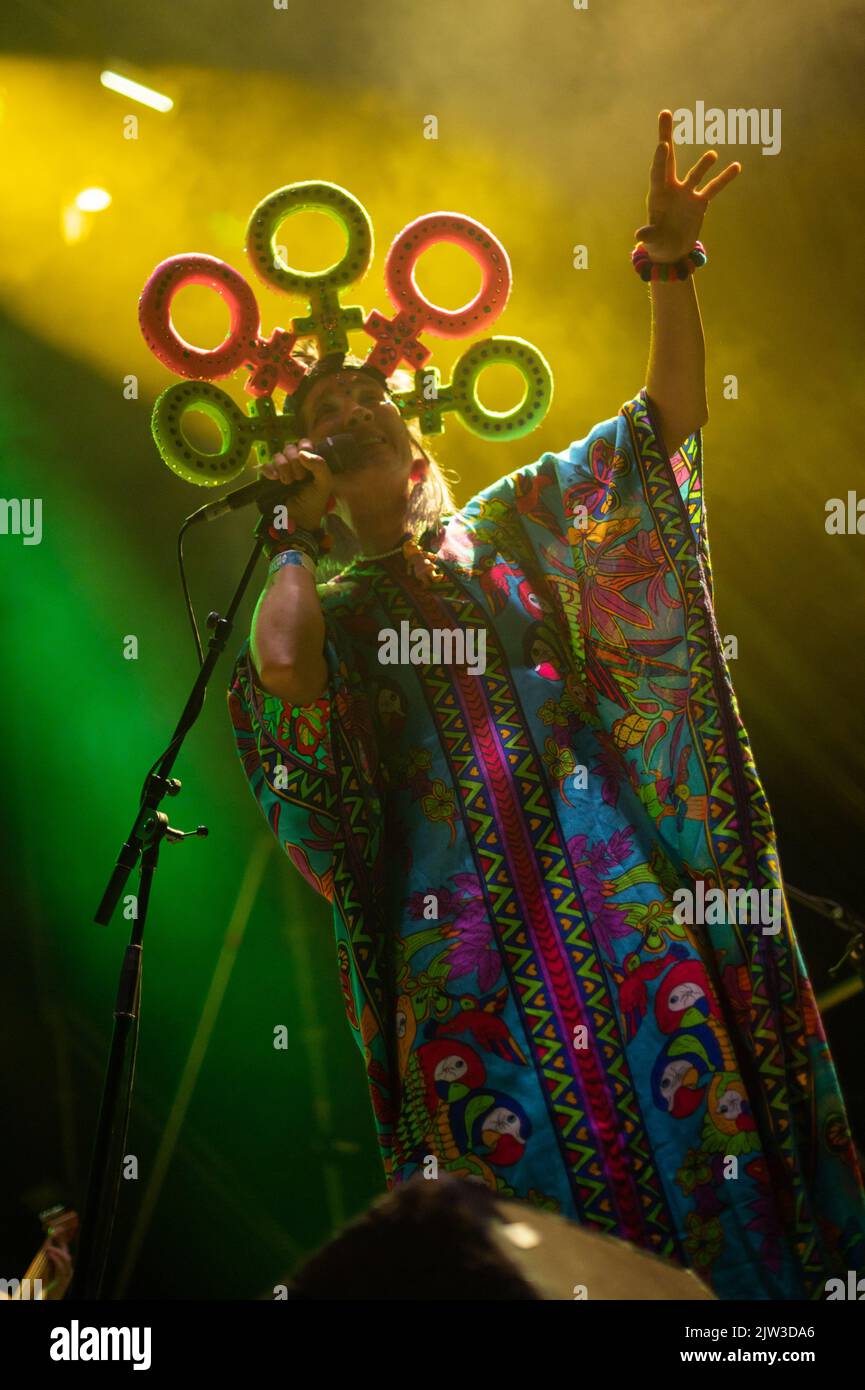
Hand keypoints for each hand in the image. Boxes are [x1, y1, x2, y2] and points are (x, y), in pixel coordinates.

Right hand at [260, 438, 334, 532]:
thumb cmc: (314, 502)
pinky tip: (275, 479)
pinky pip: (266, 465)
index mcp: (310, 461)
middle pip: (290, 447)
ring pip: (278, 455)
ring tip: (288, 483)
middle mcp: (295, 462)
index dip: (304, 448)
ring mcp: (281, 469)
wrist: (299, 519)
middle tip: (299, 478)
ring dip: (284, 468)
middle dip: (295, 462)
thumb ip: (320, 465)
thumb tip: (301, 453)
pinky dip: (270, 470)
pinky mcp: (269, 477)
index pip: (304, 442)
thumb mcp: (324, 484)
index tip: (306, 461)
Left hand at [635, 109, 740, 262]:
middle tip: (665, 113)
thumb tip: (640, 235)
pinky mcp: (700, 202)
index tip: (663, 144)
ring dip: (703, 165)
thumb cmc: (657, 244)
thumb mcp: (652, 241)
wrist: (671, 250)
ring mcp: (686, 193)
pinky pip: (714, 189)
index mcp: (657, 194)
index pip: (658, 173)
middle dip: (666, 136)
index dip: (660, 159)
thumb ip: (649, 235)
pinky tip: (736, 166)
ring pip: (696, 174)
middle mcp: (671, 188)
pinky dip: (724, 179)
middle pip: (669, 159)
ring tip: (711, 155)